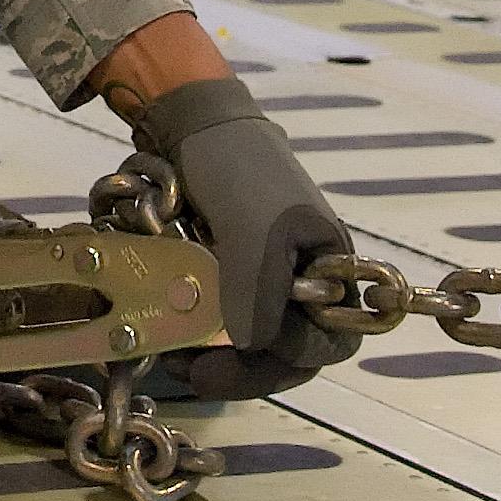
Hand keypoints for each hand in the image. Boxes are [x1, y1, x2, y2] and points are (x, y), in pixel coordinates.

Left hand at [130, 75, 352, 398]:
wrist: (190, 125)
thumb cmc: (239, 168)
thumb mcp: (256, 226)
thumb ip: (261, 289)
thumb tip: (252, 348)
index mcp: (329, 266)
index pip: (331, 337)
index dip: (297, 353)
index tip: (253, 346)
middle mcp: (301, 282)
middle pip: (290, 353)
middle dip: (247, 371)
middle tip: (203, 375)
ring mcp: (261, 284)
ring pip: (250, 346)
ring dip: (216, 360)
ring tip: (177, 362)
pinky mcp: (224, 283)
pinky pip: (218, 326)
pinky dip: (195, 340)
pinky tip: (168, 342)